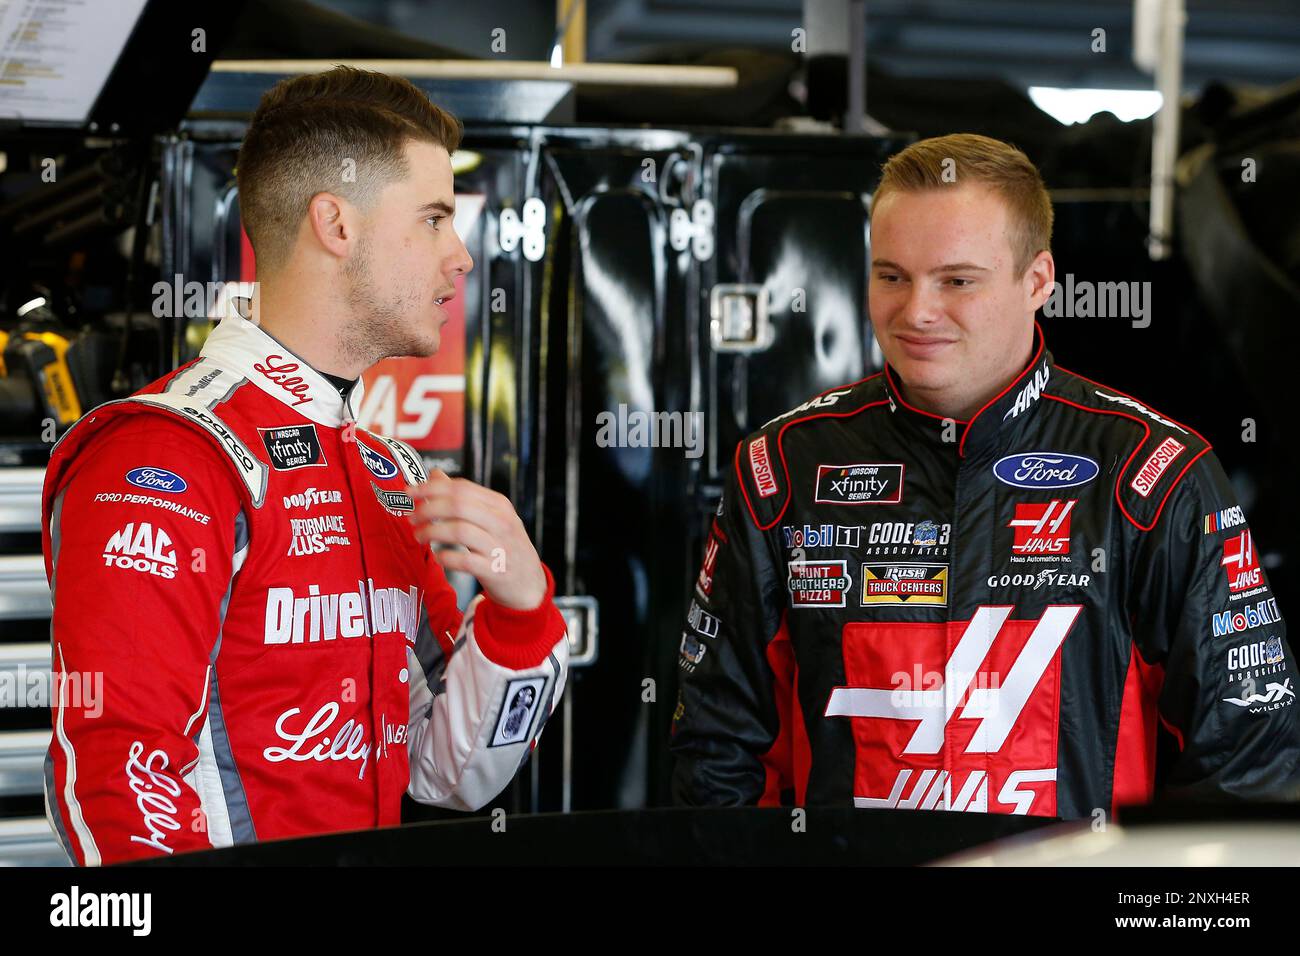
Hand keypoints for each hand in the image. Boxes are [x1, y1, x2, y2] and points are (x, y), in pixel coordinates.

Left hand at [406, 470, 547, 610]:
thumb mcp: (491, 517)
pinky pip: (465, 561)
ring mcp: (499, 547)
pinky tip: (439, 557)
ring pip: (459, 531)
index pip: (461, 487)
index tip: (410, 491)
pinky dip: (447, 558)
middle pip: (458, 505)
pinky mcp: (495, 571)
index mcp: (499, 505)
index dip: (431, 488)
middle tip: (412, 516)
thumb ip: (464, 496)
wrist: (529, 584)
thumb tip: (435, 475)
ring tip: (419, 536)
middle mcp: (501, 522)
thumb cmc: (505, 547)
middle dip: (428, 508)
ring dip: (432, 532)